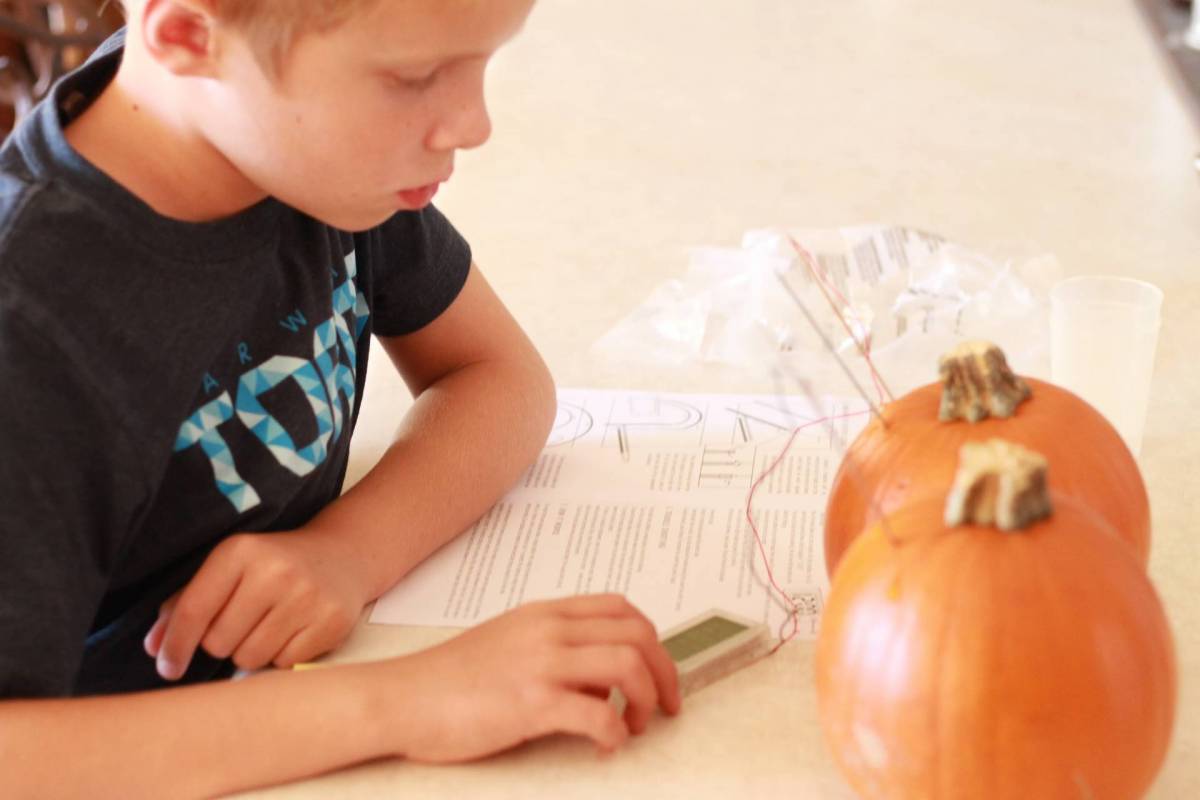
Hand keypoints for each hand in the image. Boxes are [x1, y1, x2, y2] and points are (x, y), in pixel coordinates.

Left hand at [144, 530, 371, 679]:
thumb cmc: (276, 565)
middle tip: (242, 623)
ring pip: (250, 657)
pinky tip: (292, 630)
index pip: (194, 610)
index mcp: (241, 551)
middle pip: (219, 642)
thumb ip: (189, 601)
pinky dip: (281, 655)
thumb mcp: (232, 567)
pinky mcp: (331, 621)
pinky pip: (284, 664)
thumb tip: (155, 647)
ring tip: (269, 625)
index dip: (174, 645)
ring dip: (251, 651)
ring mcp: (307, 597)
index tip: (167, 667)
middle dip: (221, 642)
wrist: (343, 556)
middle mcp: (275, 571)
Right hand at [378, 593, 681, 761]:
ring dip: (646, 701)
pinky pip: (598, 714)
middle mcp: (549, 631)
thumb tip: (599, 680)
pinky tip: (606, 747)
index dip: (652, 639)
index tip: (659, 670)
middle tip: (665, 706)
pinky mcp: (531, 703)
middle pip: (637, 634)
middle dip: (665, 672)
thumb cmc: (448, 679)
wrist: (402, 698)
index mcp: (545, 614)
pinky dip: (615, 734)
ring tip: (636, 726)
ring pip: (627, 666)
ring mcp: (541, 664)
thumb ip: (555, 648)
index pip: (621, 608)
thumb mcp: (508, 642)